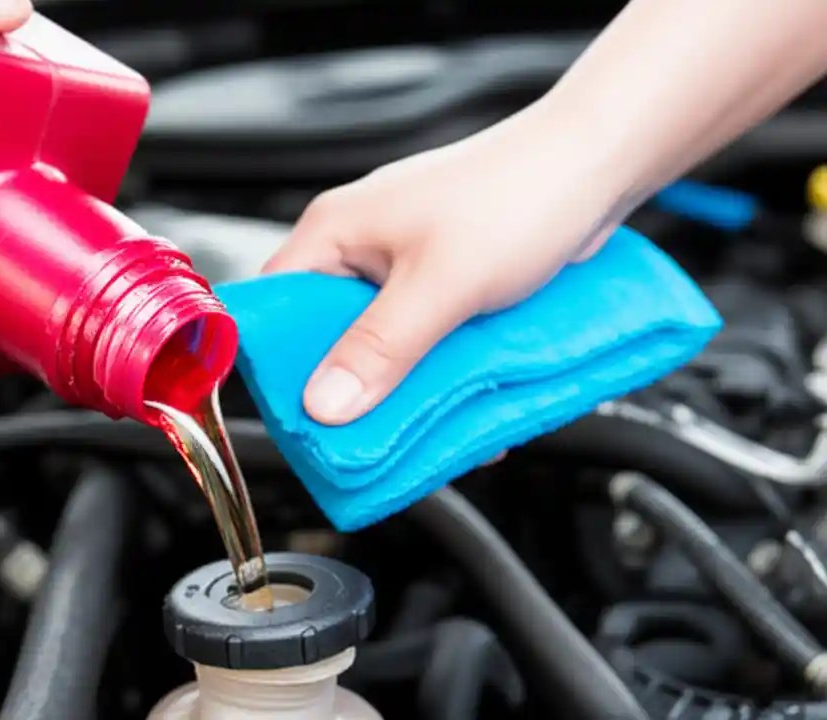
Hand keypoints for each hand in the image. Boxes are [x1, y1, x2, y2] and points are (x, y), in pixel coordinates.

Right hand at [263, 102, 638, 425]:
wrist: (598, 163)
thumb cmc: (519, 197)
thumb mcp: (441, 285)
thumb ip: (380, 347)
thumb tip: (323, 407)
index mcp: (334, 232)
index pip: (275, 310)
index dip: (281, 367)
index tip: (303, 422)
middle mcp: (360, 248)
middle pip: (329, 339)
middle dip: (355, 393)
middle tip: (373, 440)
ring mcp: (404, 266)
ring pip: (384, 348)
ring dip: (408, 392)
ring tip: (432, 434)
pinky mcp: (446, 282)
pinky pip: (426, 343)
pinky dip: (443, 377)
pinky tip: (468, 410)